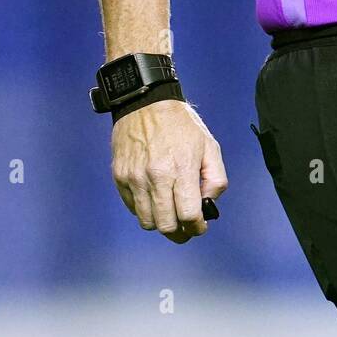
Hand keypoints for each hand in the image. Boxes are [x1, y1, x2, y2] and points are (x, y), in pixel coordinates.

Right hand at [111, 99, 227, 240]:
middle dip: (180, 233)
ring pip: (147, 222)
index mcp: (181, 167)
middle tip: (187, 229)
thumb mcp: (209, 145)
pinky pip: (132, 208)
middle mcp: (156, 176)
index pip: (188, 214)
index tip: (200, 226)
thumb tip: (210, 203)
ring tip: (171, 214)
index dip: (197, 227)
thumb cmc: (181, 125)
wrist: (145, 104)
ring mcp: (135, 178)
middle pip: (166, 225)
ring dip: (161, 224)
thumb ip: (215, 178)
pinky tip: (155, 200)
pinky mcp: (120, 177)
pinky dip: (145, 211)